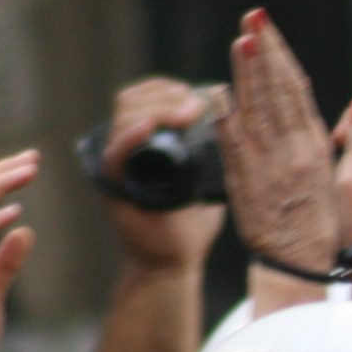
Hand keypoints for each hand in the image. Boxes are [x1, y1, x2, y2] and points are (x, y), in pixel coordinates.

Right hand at [99, 77, 225, 270]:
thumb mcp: (206, 177)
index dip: (165, 88)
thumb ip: (213, 152)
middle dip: (164, 95)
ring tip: (187, 115)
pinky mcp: (112, 186)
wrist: (173, 263)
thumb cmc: (190, 225)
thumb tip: (238, 122)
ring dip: (157, 109)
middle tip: (196, 106)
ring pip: (124, 118)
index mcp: (141, 143)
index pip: (142, 97)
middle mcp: (122, 149)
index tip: (195, 93)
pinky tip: (149, 128)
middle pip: (131, 101)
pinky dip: (130, 138)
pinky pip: (115, 154)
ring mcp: (115, 166)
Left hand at [219, 9, 336, 273]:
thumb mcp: (328, 172)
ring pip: (257, 112)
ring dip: (248, 75)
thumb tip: (324, 98)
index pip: (296, 90)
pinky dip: (226, 120)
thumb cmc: (316, 221)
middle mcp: (292, 150)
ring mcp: (267, 166)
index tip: (268, 28)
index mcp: (313, 145)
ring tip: (241, 41)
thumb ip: (319, 135)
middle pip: (277, 92)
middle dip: (265, 52)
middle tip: (253, 18)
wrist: (299, 263)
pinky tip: (218, 95)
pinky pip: (234, 147)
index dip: (281, 56)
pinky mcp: (244, 184)